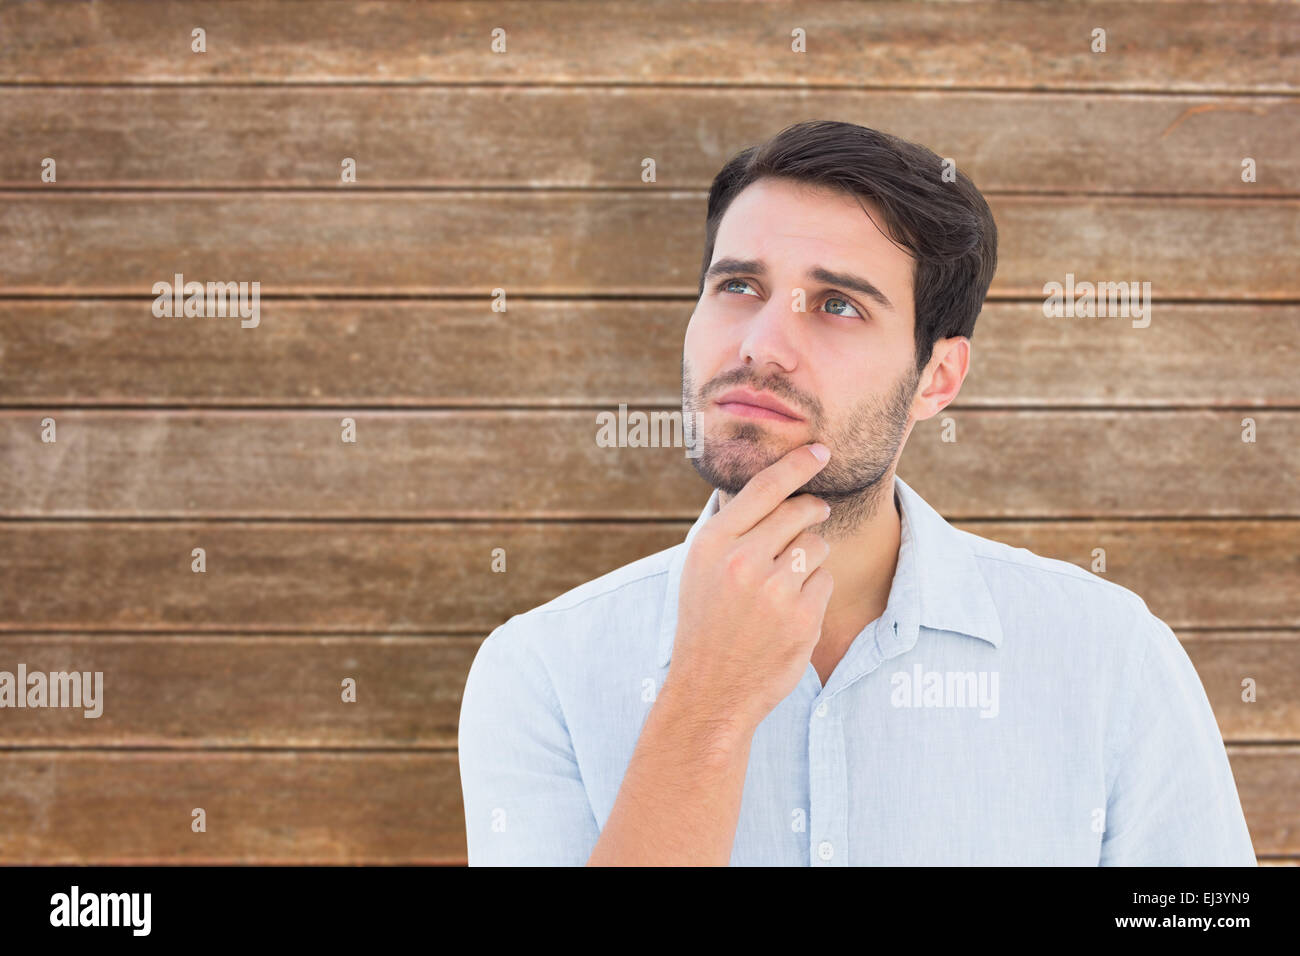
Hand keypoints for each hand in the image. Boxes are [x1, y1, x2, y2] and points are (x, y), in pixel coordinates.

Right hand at [667, 442, 833, 733]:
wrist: (710, 689)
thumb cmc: (706, 623)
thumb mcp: (701, 569)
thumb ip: (732, 530)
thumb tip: (774, 489)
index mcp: (713, 543)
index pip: (764, 488)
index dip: (797, 465)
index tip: (821, 451)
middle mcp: (742, 560)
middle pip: (799, 512)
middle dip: (812, 512)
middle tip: (815, 514)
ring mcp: (774, 589)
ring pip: (817, 546)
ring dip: (811, 559)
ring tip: (784, 585)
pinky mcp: (802, 616)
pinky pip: (825, 581)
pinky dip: (814, 592)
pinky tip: (790, 613)